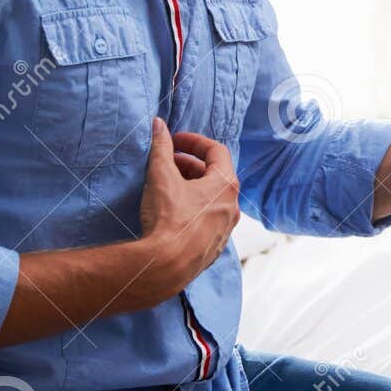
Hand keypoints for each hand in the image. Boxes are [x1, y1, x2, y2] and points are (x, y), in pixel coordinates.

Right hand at [137, 118, 239, 295]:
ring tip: (167, 186)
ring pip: (211, 200)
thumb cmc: (168, 218)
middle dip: (189, 165)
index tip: (174, 141)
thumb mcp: (161, 176)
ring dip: (191, 188)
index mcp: (226, 185)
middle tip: (166, 162)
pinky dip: (193, 210)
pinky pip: (207, 221)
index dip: (194, 141)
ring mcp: (225, 230)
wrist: (166, 266)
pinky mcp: (213, 248)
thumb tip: (158, 124)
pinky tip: (172, 213)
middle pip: (214, 175)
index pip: (216, 151)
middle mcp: (232, 207)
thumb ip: (161, 147)